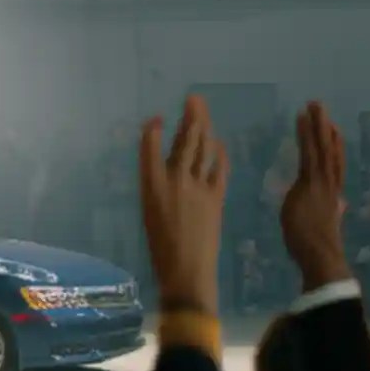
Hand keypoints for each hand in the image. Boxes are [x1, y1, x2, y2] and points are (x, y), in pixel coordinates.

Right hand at [140, 95, 228, 314]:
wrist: (186, 272)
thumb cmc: (161, 250)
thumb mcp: (150, 216)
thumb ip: (158, 190)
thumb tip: (167, 171)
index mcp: (150, 186)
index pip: (150, 148)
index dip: (154, 130)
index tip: (157, 118)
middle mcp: (174, 180)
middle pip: (184, 140)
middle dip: (190, 117)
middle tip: (194, 99)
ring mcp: (197, 186)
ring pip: (202, 148)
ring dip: (204, 127)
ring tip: (203, 112)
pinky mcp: (216, 196)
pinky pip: (219, 167)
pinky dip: (219, 153)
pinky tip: (219, 144)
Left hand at [282, 102, 353, 290]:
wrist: (320, 255)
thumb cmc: (317, 248)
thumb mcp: (326, 225)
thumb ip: (334, 212)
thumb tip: (341, 206)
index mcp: (332, 195)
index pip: (334, 166)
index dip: (335, 146)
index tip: (333, 129)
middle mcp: (330, 185)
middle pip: (330, 151)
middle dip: (326, 128)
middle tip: (321, 106)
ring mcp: (321, 182)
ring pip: (322, 147)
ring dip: (317, 124)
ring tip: (313, 104)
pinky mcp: (310, 183)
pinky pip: (309, 153)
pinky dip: (306, 135)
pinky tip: (301, 119)